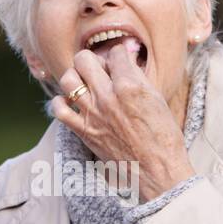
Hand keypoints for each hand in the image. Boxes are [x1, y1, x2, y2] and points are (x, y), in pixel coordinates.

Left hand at [49, 40, 194, 201]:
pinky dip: (61, 102)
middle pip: (84, 58)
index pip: (115, 52)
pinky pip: (58, 109)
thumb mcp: (157, 99)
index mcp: (129, 85)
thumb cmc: (164, 137)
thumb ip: (138, 77)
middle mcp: (107, 96)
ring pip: (68, 79)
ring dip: (75, 77)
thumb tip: (126, 60)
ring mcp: (92, 114)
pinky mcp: (83, 131)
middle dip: (93, 59)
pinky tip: (71, 103)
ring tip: (85, 83)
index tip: (120, 60)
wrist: (158, 171)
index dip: (119, 53)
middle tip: (100, 69)